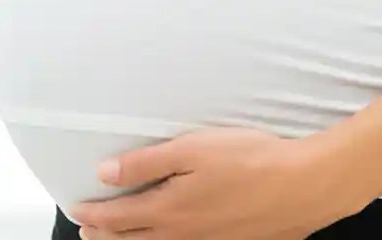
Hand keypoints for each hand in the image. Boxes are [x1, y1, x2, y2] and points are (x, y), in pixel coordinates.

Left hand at [70, 128, 360, 239]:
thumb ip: (144, 164)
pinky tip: (171, 238)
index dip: (93, 213)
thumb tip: (104, 173)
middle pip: (133, 239)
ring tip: (116, 238)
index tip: (76, 208)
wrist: (306, 185)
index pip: (118, 217)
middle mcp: (185, 234)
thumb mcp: (190, 150)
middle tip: (86, 229)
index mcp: (169, 210)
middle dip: (106, 234)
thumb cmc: (251, 161)